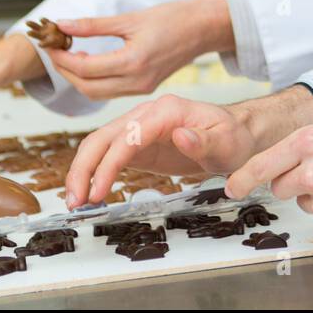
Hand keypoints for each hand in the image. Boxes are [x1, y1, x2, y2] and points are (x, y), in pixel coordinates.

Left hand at [45, 0, 232, 99]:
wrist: (205, 29)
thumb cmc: (173, 18)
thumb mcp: (131, 18)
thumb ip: (93, 25)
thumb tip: (61, 25)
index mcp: (134, 61)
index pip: (85, 68)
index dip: (62, 57)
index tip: (48, 43)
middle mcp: (138, 80)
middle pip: (87, 87)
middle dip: (65, 71)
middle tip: (54, 50)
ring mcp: (142, 87)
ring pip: (97, 93)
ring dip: (78, 78)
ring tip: (69, 54)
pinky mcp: (145, 87)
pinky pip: (111, 91)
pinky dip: (94, 80)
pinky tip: (90, 61)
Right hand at [62, 86, 312, 207]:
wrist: (236, 135)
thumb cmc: (233, 137)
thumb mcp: (226, 142)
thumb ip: (203, 140)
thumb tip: (180, 135)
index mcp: (167, 111)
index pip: (129, 135)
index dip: (110, 163)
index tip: (99, 190)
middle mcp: (147, 115)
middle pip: (104, 137)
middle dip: (85, 168)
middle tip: (76, 200)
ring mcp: (139, 128)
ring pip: (100, 145)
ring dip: (83, 171)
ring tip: (76, 201)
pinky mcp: (138, 144)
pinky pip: (108, 155)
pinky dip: (94, 173)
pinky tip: (88, 193)